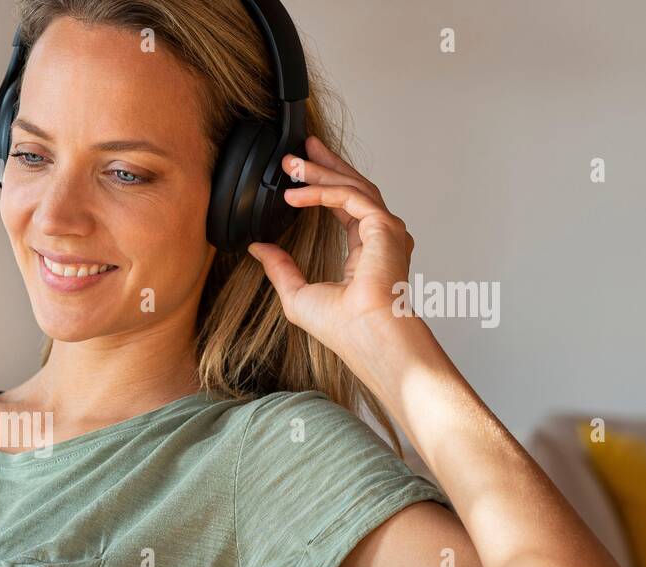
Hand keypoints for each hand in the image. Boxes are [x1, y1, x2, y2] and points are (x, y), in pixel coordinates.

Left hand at [246, 134, 422, 372]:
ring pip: (352, 187)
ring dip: (320, 172)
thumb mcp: (296, 294)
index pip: (346, 206)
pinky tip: (295, 194)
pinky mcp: (384, 226)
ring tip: (291, 163)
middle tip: (297, 151)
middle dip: (324, 165)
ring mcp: (386, 230)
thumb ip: (280, 268)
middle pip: (353, 187)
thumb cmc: (341, 327)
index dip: (322, 186)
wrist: (365, 335)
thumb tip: (259, 248)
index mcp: (366, 252)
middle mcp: (380, 237)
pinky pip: (349, 197)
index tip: (298, 173)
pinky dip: (322, 192)